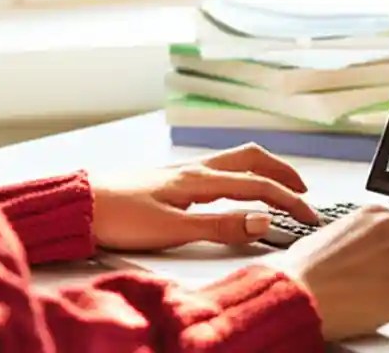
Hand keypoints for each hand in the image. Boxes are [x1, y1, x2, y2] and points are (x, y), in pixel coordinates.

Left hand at [88, 144, 320, 250]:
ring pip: (235, 159)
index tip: (310, 216)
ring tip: (278, 184)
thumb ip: (220, 226)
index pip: (258, 186)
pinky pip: (218, 166)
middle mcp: (195, 169)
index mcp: (201, 180)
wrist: (79, 205)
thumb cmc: (119, 217)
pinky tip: (234, 186)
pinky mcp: (170, 178)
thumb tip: (263, 220)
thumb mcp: (173, 229)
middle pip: (252, 159)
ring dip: (263, 168)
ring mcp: (182, 171)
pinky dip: (241, 172)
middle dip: (282, 172)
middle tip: (304, 192)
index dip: (289, 201)